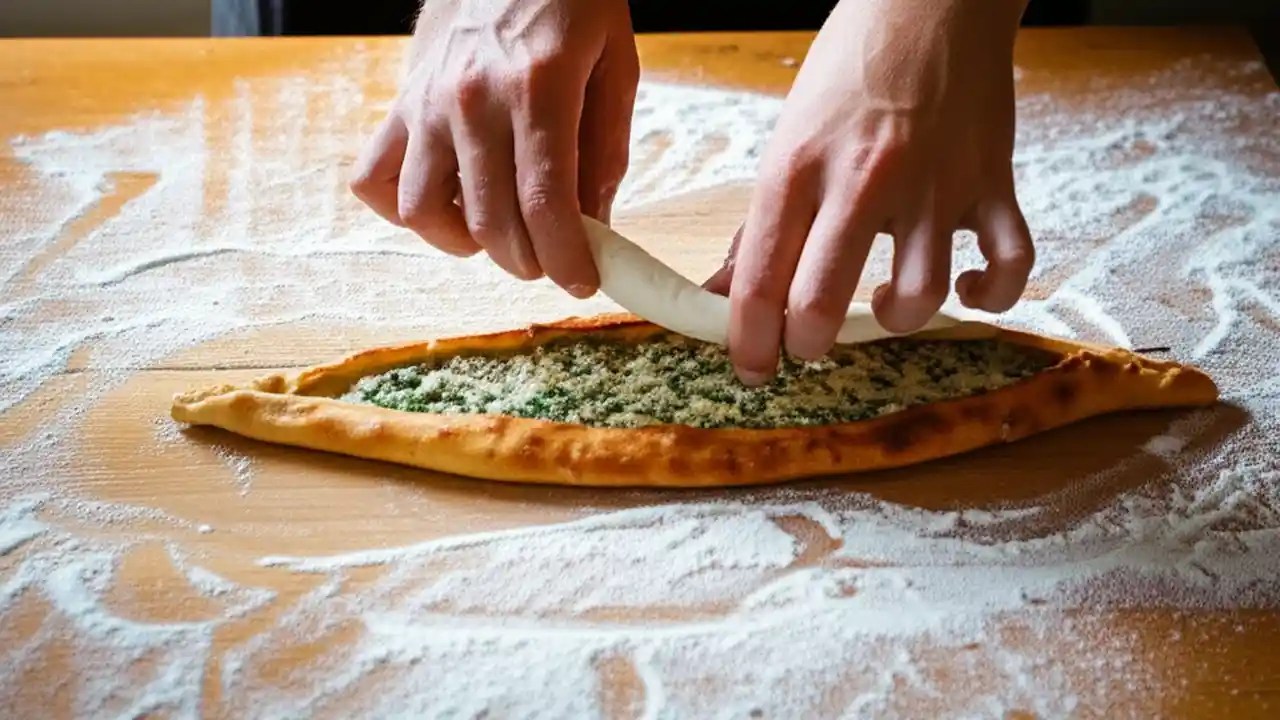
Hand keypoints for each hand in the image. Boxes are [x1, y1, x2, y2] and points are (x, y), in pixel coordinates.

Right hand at [350, 0, 639, 297]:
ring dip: (464, 244)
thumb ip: (605, 150)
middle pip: (490, 221)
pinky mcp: (399, 101)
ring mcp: (426, 103)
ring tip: (499, 234)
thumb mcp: (615, 66)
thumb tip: (595, 224)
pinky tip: (446, 203)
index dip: (566, 260)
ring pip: (423, 212)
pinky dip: (404, 208)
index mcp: (538, 90)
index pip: (545, 205)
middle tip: (551, 259)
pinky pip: (374, 178)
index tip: (581, 284)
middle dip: (528, 260)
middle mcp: (473, 101)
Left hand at [705, 0, 1034, 383]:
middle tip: (807, 345)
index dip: (748, 344)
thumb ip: (760, 226)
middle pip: (823, 304)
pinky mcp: (991, 182)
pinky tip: (966, 289)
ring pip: (919, 298)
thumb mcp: (785, 139)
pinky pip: (1010, 264)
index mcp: (797, 170)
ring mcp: (934, 185)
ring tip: (882, 303)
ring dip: (895, 320)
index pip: (761, 282)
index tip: (750, 370)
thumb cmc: (849, 68)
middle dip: (807, 347)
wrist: (932, 0)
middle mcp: (863, 182)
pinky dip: (992, 295)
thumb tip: (722, 295)